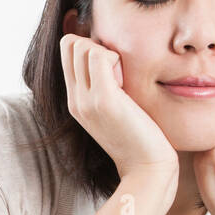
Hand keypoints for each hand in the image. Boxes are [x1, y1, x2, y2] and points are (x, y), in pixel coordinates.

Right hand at [60, 34, 177, 182]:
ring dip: (106, 50)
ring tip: (122, 76)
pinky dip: (115, 56)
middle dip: (96, 45)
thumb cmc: (141, 140)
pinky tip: (127, 79)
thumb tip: (116, 60)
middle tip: (119, 69)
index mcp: (76, 102)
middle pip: (70, 44)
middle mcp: (75, 99)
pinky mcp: (104, 100)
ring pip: (81, 46)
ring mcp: (86, 100)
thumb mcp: (117, 112)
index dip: (89, 46)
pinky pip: (99, 56)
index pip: (67, 52)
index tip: (113, 66)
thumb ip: (110, 88)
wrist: (147, 169)